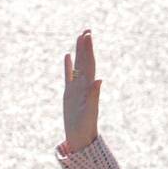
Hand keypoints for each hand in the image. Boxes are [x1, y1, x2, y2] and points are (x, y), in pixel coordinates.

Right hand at [62, 29, 101, 153]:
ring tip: (79, 38)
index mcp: (88, 87)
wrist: (80, 138)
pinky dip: (68, 66)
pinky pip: (68, 76)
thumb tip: (99, 80)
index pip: (89, 64)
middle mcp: (83, 85)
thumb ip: (94, 95)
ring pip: (77, 66)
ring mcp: (76, 88)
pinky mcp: (69, 94)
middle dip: (85, 46)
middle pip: (84, 62)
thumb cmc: (86, 127)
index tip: (88, 35)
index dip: (88, 50)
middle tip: (87, 30)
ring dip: (78, 53)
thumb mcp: (89, 110)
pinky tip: (67, 56)